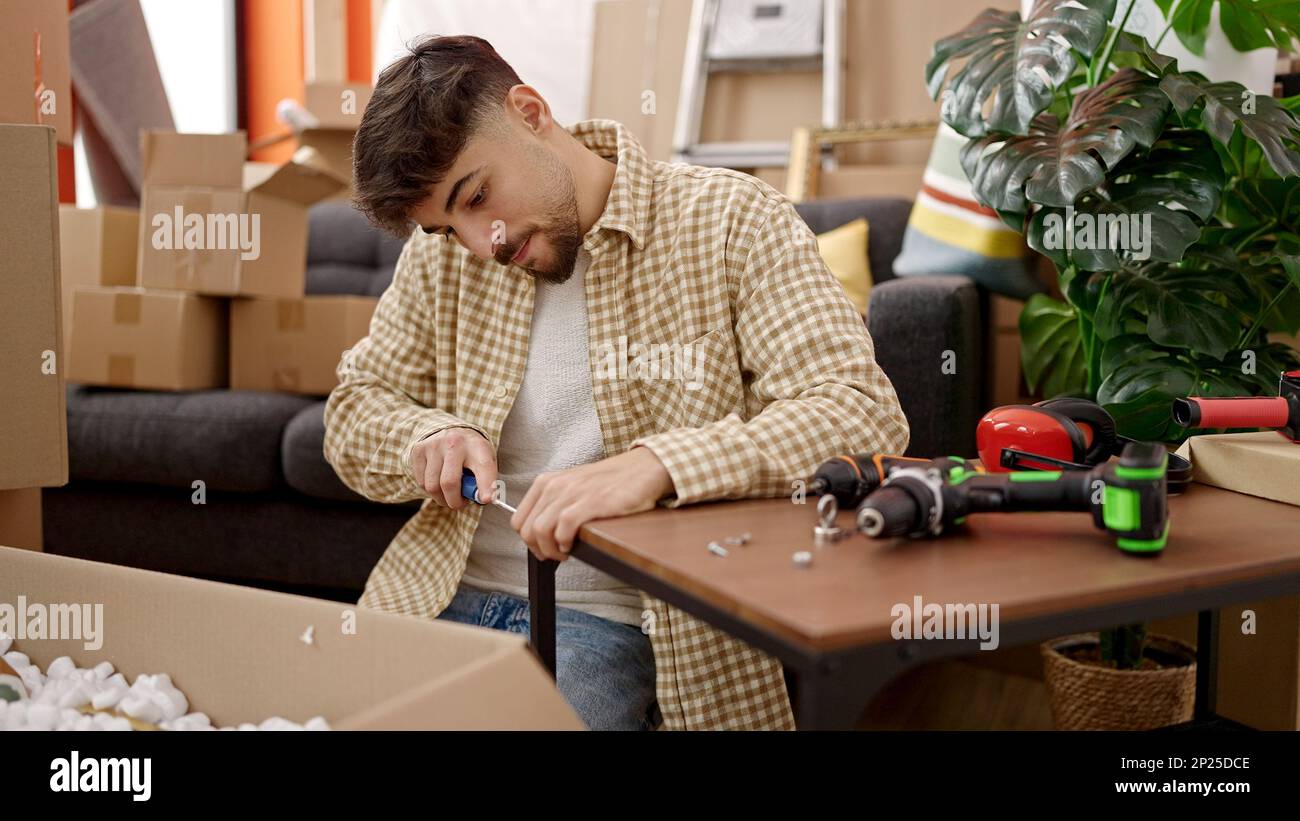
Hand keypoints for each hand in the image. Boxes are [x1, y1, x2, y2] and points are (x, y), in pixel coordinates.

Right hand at [410, 427, 496, 509]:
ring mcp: (435, 445)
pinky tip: (438, 482)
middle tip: (460, 503)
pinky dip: (430, 490)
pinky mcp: (419, 450)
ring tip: (449, 493)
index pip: (484, 466)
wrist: (450, 431)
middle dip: (455, 501)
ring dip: (441, 499)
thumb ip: (485, 481)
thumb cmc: (471, 453)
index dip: (486, 485)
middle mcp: (455, 443)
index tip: (487, 499)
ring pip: (433, 487)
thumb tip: (481, 500)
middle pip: (450, 482)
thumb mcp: (485, 461)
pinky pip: (421, 483)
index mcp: (478, 446)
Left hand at [511, 447, 673, 561]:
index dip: (529, 541)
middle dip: (538, 550)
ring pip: (540, 531)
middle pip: (527, 530)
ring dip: (550, 551)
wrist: (641, 469)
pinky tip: (573, 545)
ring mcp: (571, 494)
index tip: (542, 547)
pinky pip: (562, 530)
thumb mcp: (572, 485)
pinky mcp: (589, 503)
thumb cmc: (611, 481)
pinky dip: (564, 544)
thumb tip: (541, 531)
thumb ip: (554, 502)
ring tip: (564, 553)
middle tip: (554, 555)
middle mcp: (554, 486)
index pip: (519, 520)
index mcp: (547, 482)